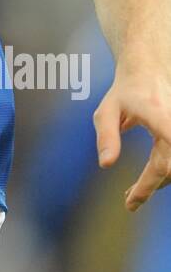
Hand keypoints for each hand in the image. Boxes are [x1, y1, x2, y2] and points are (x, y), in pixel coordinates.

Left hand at [94, 71, 170, 210]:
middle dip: (149, 187)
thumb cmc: (125, 90)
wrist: (148, 70)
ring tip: (131, 196)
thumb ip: (107, 136)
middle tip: (129, 202)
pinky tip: (143, 184)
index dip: (154, 177)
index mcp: (158, 114)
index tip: (138, 195)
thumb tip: (106, 165)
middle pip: (168, 167)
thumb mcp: (107, 110)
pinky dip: (161, 174)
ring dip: (155, 183)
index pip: (166, 152)